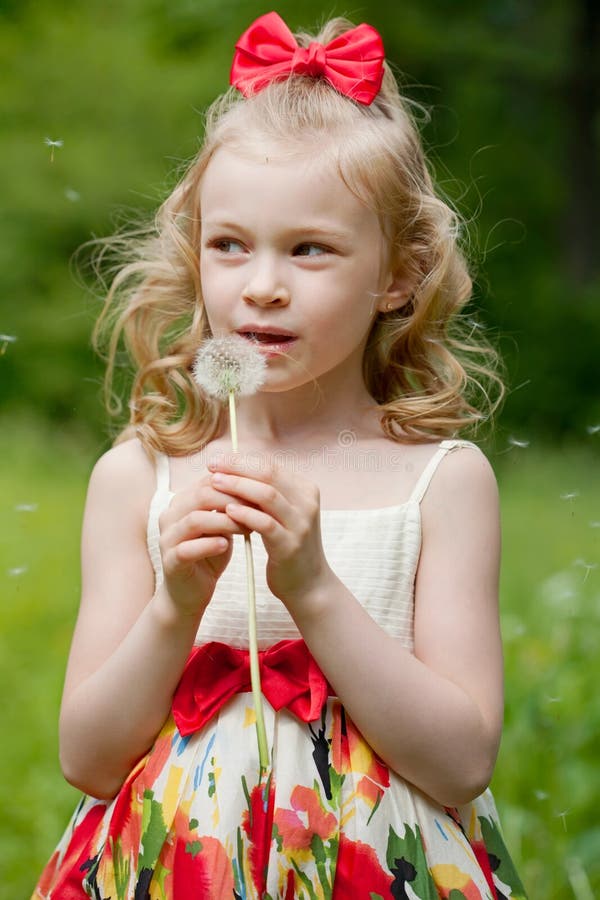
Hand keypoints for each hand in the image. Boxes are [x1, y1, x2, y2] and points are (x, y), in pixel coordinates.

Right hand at [157, 473, 248, 616]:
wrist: (189, 593)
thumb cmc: (208, 554)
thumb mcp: (221, 526)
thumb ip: (230, 508)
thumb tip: (258, 489)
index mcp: (183, 502)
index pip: (209, 481)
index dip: (236, 484)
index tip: (260, 491)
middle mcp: (171, 515)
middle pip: (202, 495)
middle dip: (233, 500)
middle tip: (257, 508)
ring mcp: (167, 538)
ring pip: (195, 520)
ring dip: (224, 522)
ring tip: (246, 528)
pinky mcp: (170, 561)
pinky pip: (187, 549)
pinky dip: (208, 545)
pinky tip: (226, 545)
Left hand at [207, 455, 333, 613]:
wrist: (308, 584)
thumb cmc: (288, 545)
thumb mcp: (283, 514)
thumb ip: (267, 492)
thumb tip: (235, 467)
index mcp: (305, 490)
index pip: (270, 465)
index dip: (241, 460)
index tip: (217, 460)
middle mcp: (307, 502)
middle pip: (268, 474)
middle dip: (236, 467)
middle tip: (212, 467)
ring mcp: (301, 524)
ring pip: (267, 495)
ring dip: (237, 486)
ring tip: (214, 483)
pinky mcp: (290, 545)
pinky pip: (264, 523)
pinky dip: (244, 514)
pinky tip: (227, 511)